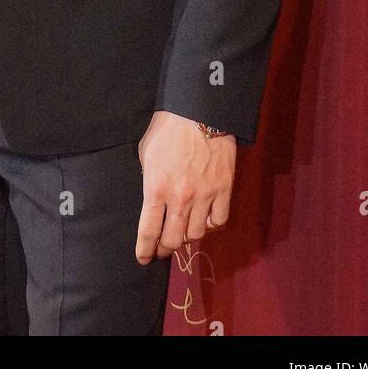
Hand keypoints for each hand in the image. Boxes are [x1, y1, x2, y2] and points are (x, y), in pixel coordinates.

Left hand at [135, 110, 235, 262]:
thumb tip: (153, 198)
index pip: (149, 231)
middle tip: (162, 248)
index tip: (143, 257)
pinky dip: (211, 224)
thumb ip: (149, 179)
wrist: (200, 110)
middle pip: (173, 240)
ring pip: (196, 234)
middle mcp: (179, 198)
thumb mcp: (147, 152)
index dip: (145, 249)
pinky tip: (205, 218)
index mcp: (155, 188)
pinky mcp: (224, 190)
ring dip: (187, 236)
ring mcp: (204, 196)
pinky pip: (219, 221)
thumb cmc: (168, 128)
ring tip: (183, 230)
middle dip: (165, 248)